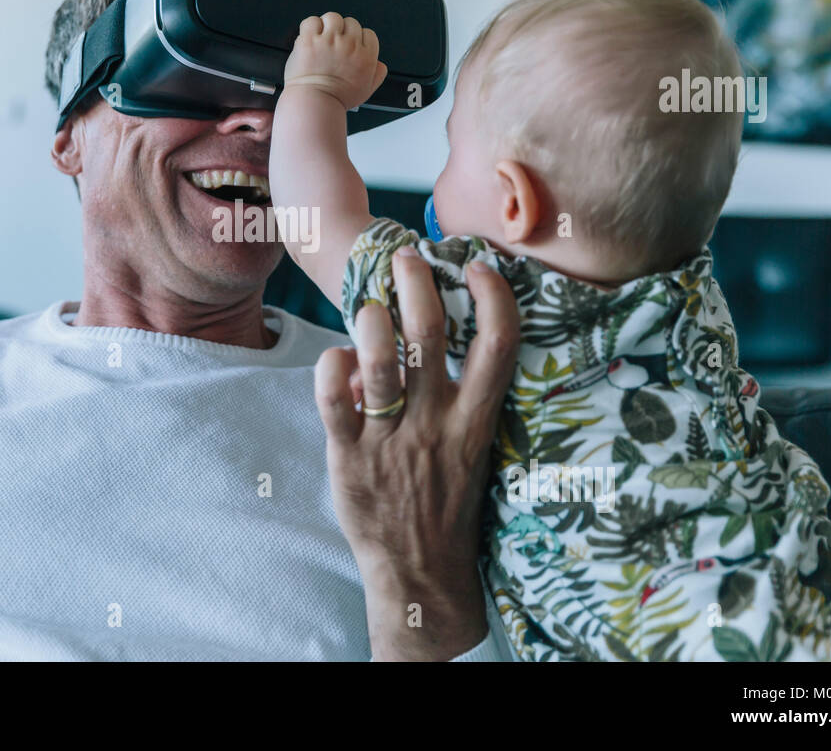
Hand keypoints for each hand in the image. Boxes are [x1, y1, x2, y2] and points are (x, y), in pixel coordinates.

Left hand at [283, 12, 388, 110]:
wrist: (315, 103)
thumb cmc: (337, 99)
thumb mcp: (366, 90)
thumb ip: (376, 75)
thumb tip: (380, 64)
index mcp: (366, 56)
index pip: (368, 33)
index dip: (358, 38)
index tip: (350, 44)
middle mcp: (350, 45)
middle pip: (351, 23)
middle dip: (342, 32)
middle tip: (333, 44)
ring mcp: (330, 41)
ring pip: (332, 17)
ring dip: (327, 26)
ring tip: (321, 39)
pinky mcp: (310, 40)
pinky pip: (311, 21)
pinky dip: (310, 27)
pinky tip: (310, 38)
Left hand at [314, 248, 518, 659]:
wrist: (421, 572)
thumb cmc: (444, 500)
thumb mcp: (470, 448)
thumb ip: (459, 396)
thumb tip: (429, 333)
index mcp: (475, 420)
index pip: (499, 345)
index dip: (494, 297)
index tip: (478, 266)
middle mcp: (436, 424)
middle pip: (430, 337)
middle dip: (416, 285)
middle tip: (404, 258)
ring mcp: (391, 440)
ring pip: (379, 364)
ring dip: (370, 321)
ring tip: (368, 305)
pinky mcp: (350, 456)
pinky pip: (333, 402)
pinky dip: (330, 369)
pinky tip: (334, 358)